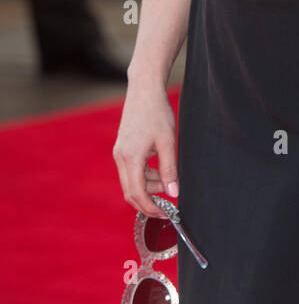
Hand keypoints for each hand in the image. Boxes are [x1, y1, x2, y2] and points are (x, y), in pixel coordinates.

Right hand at [113, 78, 178, 216]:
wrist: (144, 90)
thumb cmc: (157, 113)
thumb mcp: (168, 142)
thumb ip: (170, 169)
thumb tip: (173, 193)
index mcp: (130, 157)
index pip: (137, 193)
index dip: (150, 207)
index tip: (165, 213)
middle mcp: (120, 157)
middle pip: (131, 191)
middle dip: (148, 202)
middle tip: (166, 207)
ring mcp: (119, 153)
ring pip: (131, 181)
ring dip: (148, 187)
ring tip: (168, 181)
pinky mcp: (122, 148)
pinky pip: (131, 171)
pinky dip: (144, 176)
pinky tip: (159, 170)